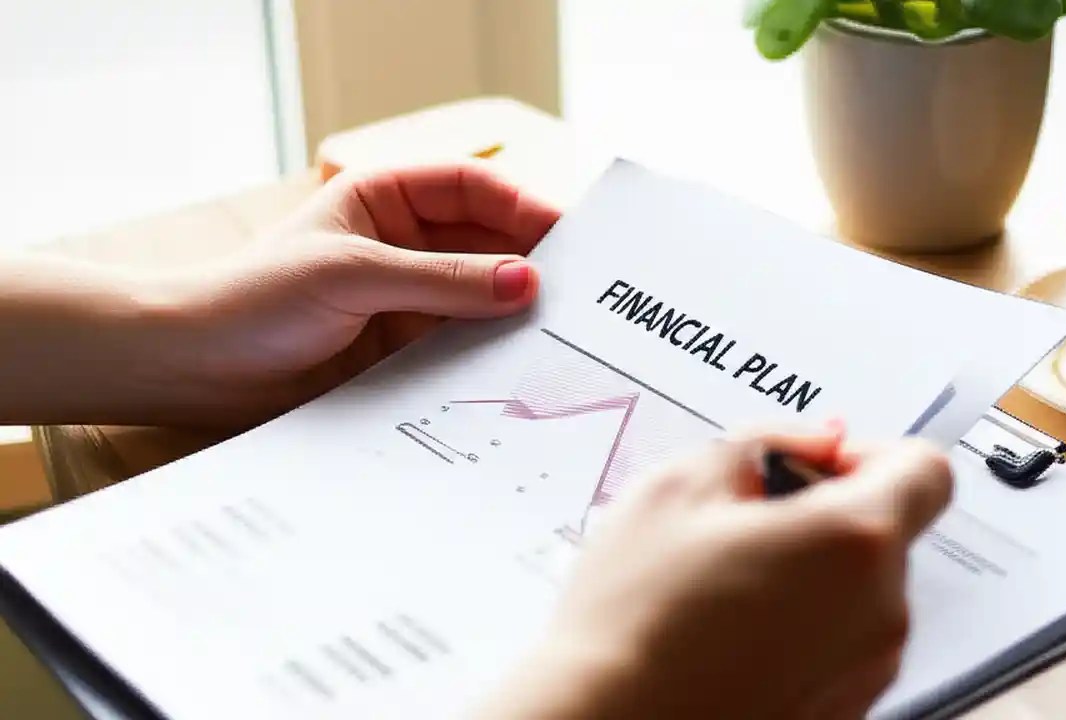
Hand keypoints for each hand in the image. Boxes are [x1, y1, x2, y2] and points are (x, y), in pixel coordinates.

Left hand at [0, 163, 559, 427]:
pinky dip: (491, 354)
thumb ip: (443, 280)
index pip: (474, 189)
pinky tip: (521, 367)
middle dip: (532, 263)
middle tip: (584, 293)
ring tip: (564, 334)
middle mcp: (403, 244)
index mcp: (386, 198)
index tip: (573, 237)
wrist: (191, 367)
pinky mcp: (402, 350)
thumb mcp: (352, 275)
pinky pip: (462, 346)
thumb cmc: (252, 299)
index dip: (525, 207)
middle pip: (488, 243)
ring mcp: (406, 299)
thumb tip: (527, 282)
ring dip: (516, 314)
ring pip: (481, 297)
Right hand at [478, 425, 952, 719]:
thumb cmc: (635, 622)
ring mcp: (865, 671)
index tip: (813, 462)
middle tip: (739, 520)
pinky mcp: (843, 710)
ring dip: (805, 570)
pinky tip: (725, 629)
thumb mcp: (679, 485)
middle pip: (882, 530)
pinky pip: (836, 642)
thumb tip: (809, 442)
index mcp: (854, 541)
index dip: (868, 450)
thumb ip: (764, 440)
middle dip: (820, 511)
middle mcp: (880, 612)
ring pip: (857, 589)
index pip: (925, 468)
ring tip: (719, 582)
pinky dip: (795, 624)